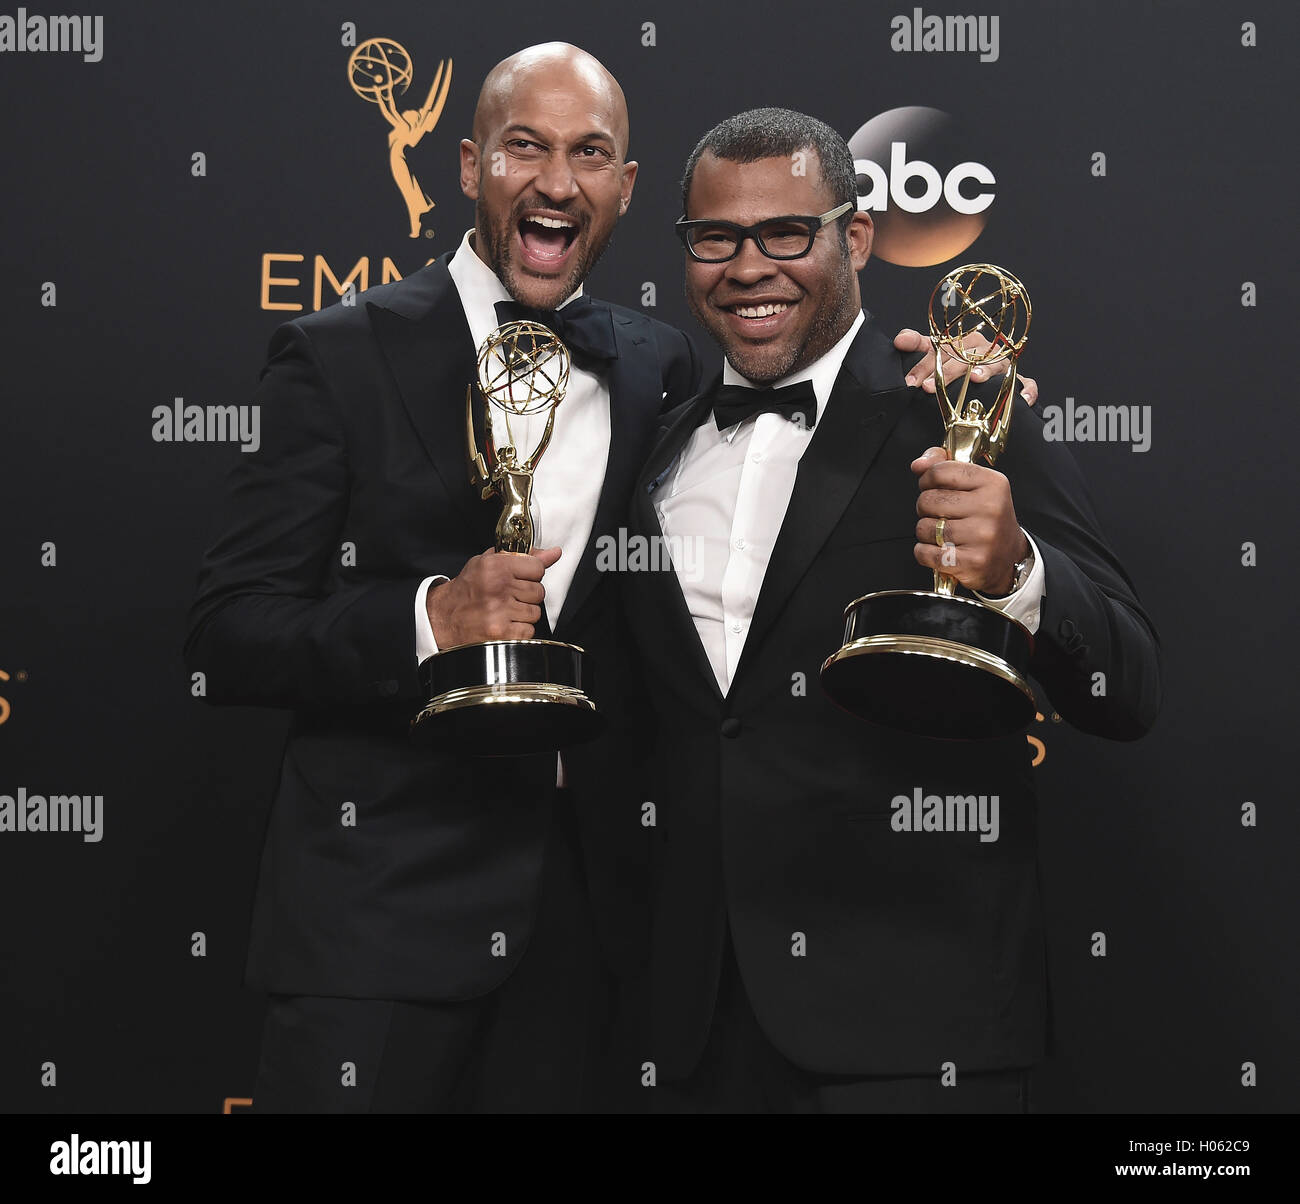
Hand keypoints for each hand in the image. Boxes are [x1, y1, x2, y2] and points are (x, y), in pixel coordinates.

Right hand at [426, 546, 560, 645]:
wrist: (444, 617)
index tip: (521, 577)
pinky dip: (520, 630)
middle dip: (527, 595)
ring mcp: (500, 611)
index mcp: (495, 566)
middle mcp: (498, 587)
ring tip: (505, 610)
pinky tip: (505, 623)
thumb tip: (554, 553)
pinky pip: (529, 631)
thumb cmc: (468, 589)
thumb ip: (523, 556)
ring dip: (524, 613)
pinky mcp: (502, 633)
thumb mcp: (489, 562)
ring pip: (536, 612)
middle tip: (509, 596)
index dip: (531, 574)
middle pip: (539, 591)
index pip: (538, 567)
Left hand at [893, 328, 1038, 405]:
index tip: (910, 381)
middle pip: (966, 357)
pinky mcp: (1018, 381)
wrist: (987, 371)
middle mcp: (984, 350)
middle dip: (947, 373)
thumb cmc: (959, 361)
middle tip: (929, 389)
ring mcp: (1002, 365)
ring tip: (975, 379)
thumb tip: (899, 340)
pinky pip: (1026, 383)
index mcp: (963, 341)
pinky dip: (1026, 389)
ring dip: (986, 371)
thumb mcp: (937, 352)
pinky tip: (1021, 398)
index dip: (925, 364)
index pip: (943, 348)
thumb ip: (918, 344)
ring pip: (996, 365)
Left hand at [911, 447, 1028, 594]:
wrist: (1008, 557)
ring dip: (926, 532)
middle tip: (940, 514)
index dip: (927, 479)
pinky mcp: (972, 562)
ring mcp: (982, 536)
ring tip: (942, 533)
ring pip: (925, 527)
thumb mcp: (976, 485)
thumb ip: (945, 466)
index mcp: (993, 483)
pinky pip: (925, 553)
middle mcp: (990, 508)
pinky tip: (939, 550)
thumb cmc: (986, 518)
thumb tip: (918, 464)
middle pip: (928, 500)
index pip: (940, 471)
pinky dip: (924, 553)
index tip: (931, 486)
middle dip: (926, 508)